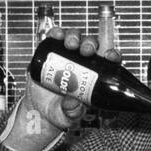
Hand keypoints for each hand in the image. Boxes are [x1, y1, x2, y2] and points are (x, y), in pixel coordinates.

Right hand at [12, 28, 122, 149]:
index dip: (112, 55)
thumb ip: (72, 112)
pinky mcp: (51, 52)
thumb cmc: (60, 113)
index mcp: (95, 76)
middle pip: (92, 46)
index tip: (110, 56)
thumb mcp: (68, 117)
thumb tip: (74, 102)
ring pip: (75, 38)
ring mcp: (67, 55)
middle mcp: (83, 63)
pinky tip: (57, 35)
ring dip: (75, 36)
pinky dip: (57, 33)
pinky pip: (56, 37)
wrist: (38, 110)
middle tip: (85, 51)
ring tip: (70, 44)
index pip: (108, 61)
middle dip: (90, 44)